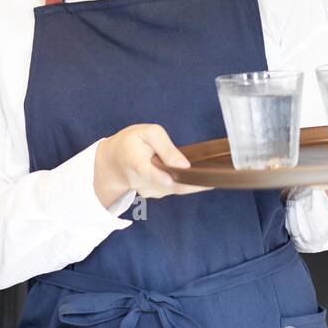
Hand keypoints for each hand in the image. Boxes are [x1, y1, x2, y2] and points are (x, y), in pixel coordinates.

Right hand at [94, 123, 209, 204]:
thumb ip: (166, 147)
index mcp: (135, 162)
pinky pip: (174, 189)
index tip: (176, 177)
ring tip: (210, 176)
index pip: (148, 173)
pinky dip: (187, 183)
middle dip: (192, 183)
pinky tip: (198, 176)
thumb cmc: (132, 143)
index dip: (162, 177)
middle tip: (214, 179)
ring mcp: (148, 190)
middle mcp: (141, 181)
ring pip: (175, 189)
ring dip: (192, 183)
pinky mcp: (155, 194)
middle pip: (169, 186)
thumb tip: (184, 165)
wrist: (113, 162)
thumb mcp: (147, 133)